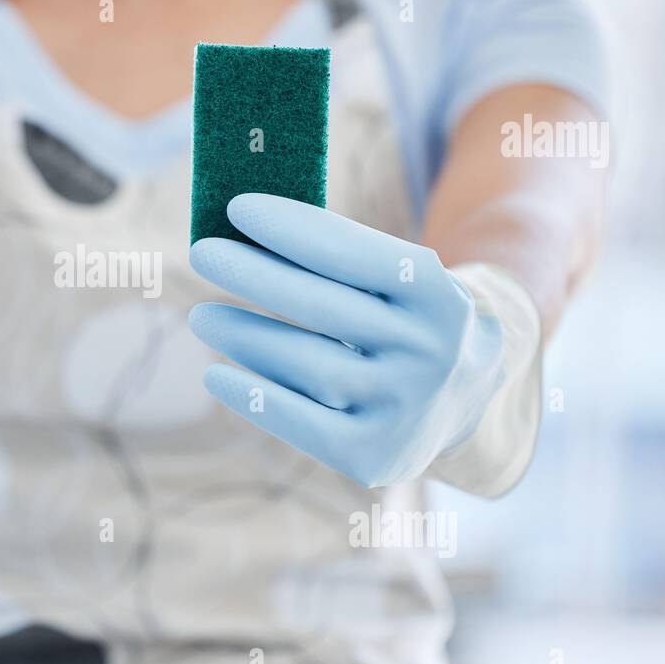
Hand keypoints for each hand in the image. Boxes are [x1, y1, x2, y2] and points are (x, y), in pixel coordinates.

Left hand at [188, 193, 503, 488]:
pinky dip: (255, 399)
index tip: (238, 208)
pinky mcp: (374, 455)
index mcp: (439, 295)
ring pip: (310, 366)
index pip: (360, 255)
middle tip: (202, 253)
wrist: (461, 399)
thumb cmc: (400, 319)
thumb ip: (338, 260)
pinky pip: (302, 425)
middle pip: (327, 309)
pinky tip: (216, 376)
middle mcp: (430, 352)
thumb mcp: (397, 283)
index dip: (297, 229)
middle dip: (256, 275)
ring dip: (246, 336)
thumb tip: (243, 236)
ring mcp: (404, 408)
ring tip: (202, 317)